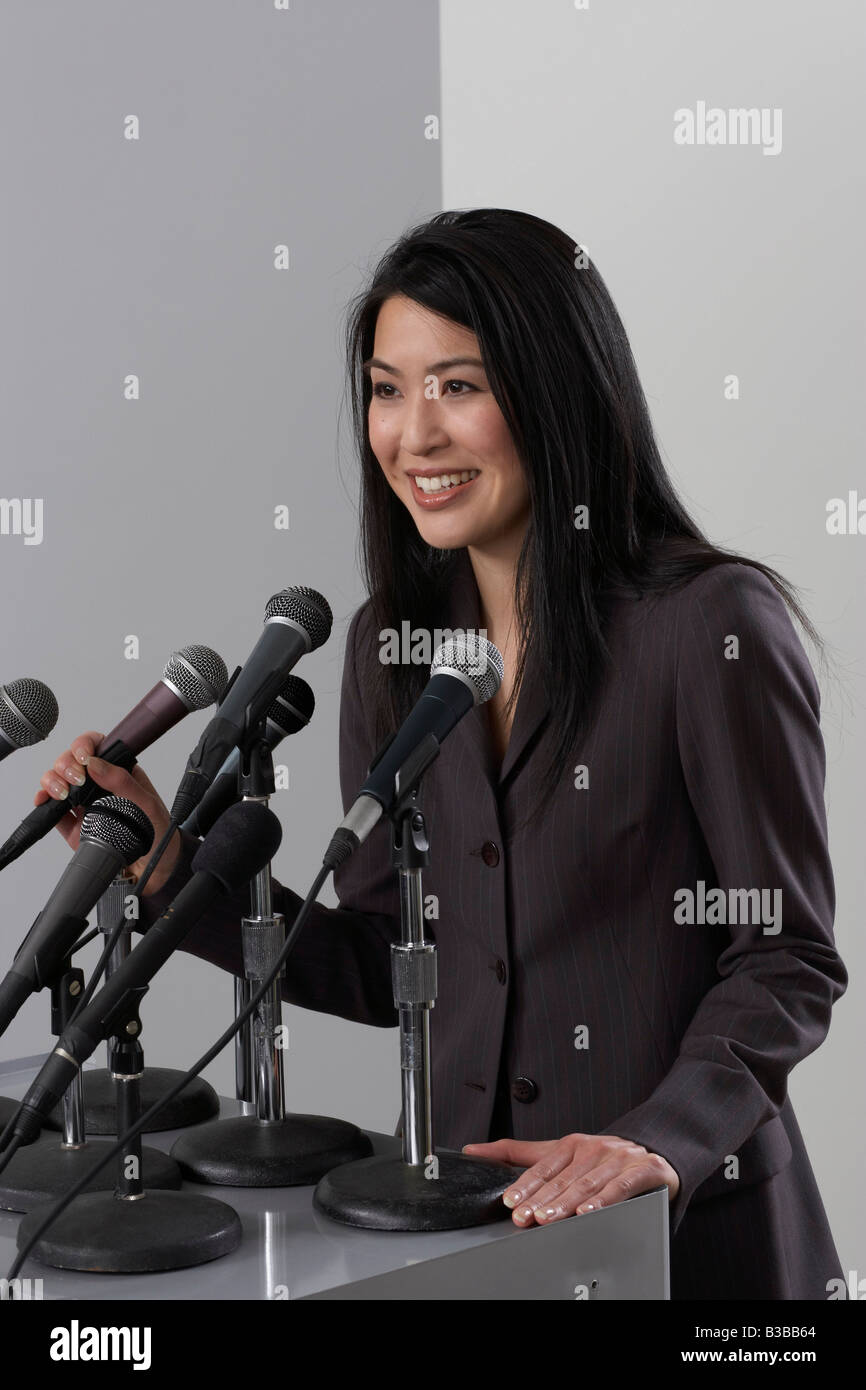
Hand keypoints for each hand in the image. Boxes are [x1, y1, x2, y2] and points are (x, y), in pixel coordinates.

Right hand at [35, 731, 180, 894]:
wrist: (154, 869)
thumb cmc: (158, 833)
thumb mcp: (147, 804)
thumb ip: (123, 782)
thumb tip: (96, 765)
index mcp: (120, 773)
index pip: (97, 747)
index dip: (84, 745)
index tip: (83, 756)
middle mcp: (99, 785)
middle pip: (70, 761)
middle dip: (66, 764)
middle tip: (76, 778)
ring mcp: (84, 804)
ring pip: (58, 781)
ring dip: (53, 780)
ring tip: (63, 793)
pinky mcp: (73, 825)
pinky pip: (52, 809)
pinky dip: (43, 801)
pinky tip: (45, 800)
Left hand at [463, 1132, 679, 1226]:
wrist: (655, 1153)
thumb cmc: (602, 1158)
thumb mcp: (560, 1153)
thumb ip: (518, 1154)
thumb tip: (474, 1150)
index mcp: (572, 1144)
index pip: (544, 1167)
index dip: (525, 1185)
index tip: (510, 1202)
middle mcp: (593, 1148)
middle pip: (563, 1179)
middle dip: (541, 1200)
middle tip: (524, 1217)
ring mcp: (618, 1158)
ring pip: (587, 1185)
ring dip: (566, 1204)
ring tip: (548, 1218)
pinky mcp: (642, 1169)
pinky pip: (620, 1188)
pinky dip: (604, 1201)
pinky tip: (588, 1213)